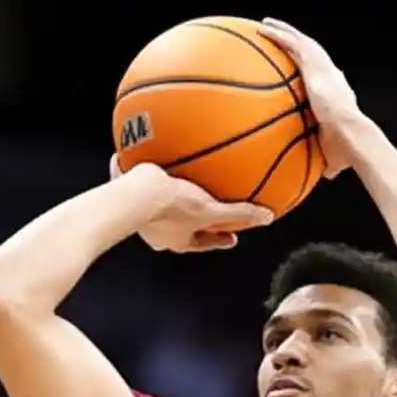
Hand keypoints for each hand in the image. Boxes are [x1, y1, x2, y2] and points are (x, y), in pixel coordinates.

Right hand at [110, 155, 273, 252]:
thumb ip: (239, 214)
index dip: (219, 239)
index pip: (204, 243)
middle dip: (195, 217)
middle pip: (183, 225)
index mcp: (177, 240)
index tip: (233, 237)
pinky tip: (156, 153)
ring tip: (182, 180)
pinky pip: (143, 183)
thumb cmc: (171, 208)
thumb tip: (267, 217)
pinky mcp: (129, 195)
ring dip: (172, 196)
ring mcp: (142, 214)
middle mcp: (158, 231)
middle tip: (208, 209)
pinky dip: (150, 172)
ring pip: (162, 206)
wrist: (133, 195)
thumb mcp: (212, 211)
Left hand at [258, 18, 365, 179]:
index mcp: (336, 94)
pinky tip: (263, 29)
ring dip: (284, 32)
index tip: (306, 69)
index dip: (316, 71)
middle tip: (282, 39)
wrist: (350, 135)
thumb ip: (326, 160)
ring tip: (267, 25)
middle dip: (296, 44)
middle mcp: (331, 76)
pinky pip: (292, 44)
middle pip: (311, 54)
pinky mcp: (315, 64)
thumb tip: (324, 176)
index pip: (325, 78)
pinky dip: (279, 35)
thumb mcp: (332, 154)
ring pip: (301, 42)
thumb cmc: (345, 149)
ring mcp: (323, 68)